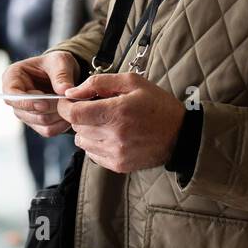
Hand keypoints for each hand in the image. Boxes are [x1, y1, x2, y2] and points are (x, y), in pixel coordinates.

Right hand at [4, 51, 80, 136]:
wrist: (64, 74)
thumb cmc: (56, 64)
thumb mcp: (60, 61)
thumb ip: (61, 75)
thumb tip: (64, 91)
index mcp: (12, 78)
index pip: (11, 96)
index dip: (25, 102)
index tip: (44, 103)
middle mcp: (15, 98)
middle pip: (26, 112)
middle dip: (49, 108)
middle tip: (67, 101)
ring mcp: (24, 112)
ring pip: (39, 122)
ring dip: (57, 116)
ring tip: (71, 105)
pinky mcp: (36, 123)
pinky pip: (48, 130)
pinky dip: (61, 125)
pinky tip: (70, 114)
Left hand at [56, 73, 185, 173]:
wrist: (180, 134)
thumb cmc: (156, 104)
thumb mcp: (132, 82)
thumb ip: (98, 83)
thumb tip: (72, 91)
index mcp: (117, 113)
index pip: (74, 114)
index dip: (66, 106)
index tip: (70, 101)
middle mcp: (114, 136)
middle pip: (76, 127)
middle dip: (80, 115)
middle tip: (96, 108)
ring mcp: (116, 153)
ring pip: (81, 142)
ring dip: (87, 130)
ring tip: (105, 122)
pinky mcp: (118, 165)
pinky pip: (92, 154)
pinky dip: (95, 144)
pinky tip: (111, 135)